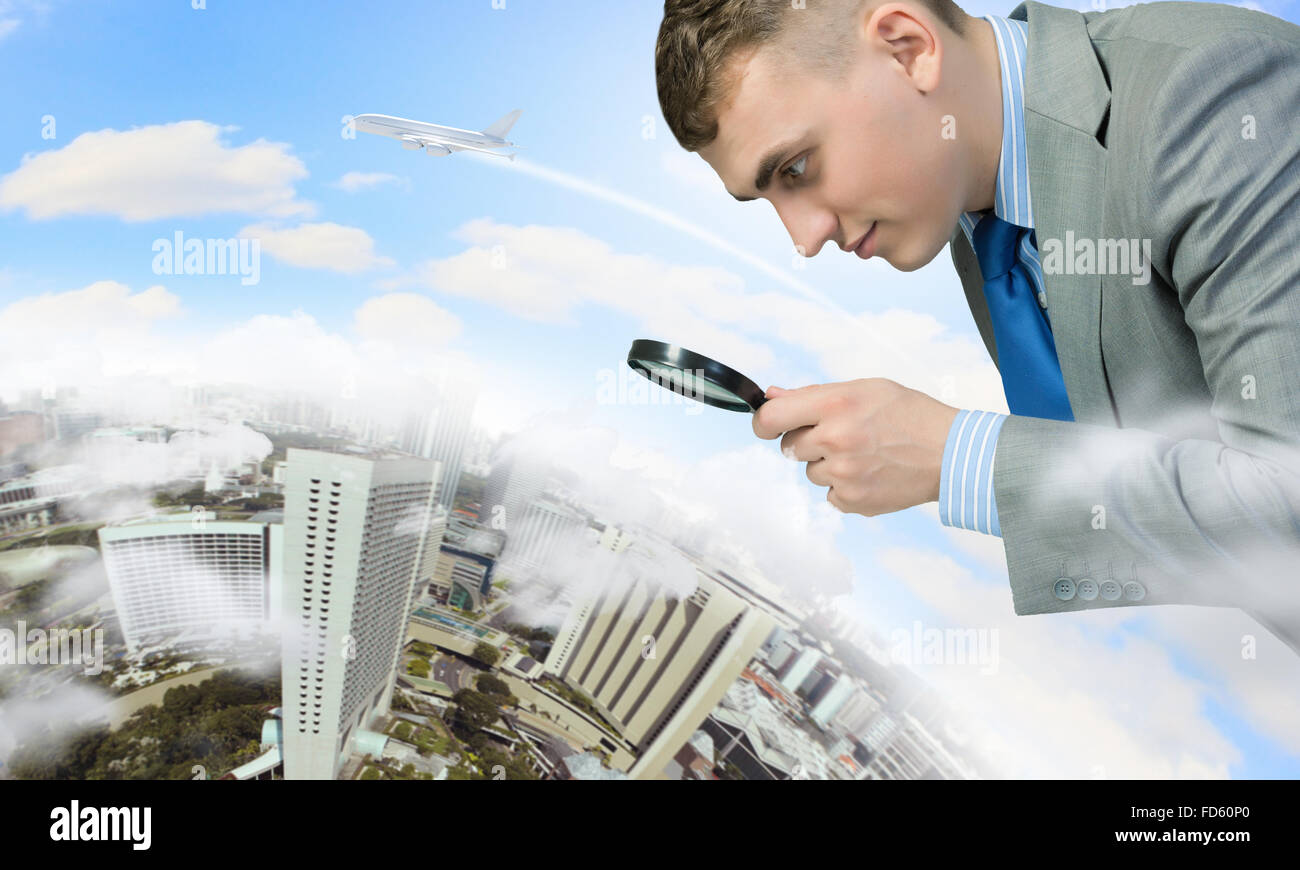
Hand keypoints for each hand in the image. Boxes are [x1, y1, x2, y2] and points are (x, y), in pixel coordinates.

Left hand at [752, 378, 959, 515]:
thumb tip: (772, 396)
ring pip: (810, 472)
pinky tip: (870, 472)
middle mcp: (835, 439)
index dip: (763, 423)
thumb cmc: (910, 415)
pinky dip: (845, 487)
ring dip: (828, 465)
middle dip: (807, 442)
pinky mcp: (852, 500)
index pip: (772, 418)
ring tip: (863, 454)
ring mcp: (843, 473)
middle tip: (840, 436)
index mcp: (835, 404)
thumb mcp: (864, 389)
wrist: (950, 453)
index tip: (768, 427)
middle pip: (790, 447)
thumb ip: (813, 394)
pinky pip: (830, 494)